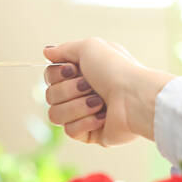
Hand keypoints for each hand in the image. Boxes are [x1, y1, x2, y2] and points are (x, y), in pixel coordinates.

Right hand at [42, 39, 172, 145]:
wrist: (135, 97)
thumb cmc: (117, 70)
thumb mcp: (89, 47)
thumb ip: (64, 49)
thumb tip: (46, 51)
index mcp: (81, 72)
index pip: (49, 77)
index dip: (57, 75)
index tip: (74, 70)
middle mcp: (80, 93)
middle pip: (50, 96)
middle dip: (69, 90)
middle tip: (90, 86)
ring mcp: (83, 114)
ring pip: (55, 115)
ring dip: (77, 107)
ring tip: (99, 103)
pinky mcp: (89, 134)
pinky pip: (70, 131)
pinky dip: (85, 122)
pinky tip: (102, 117)